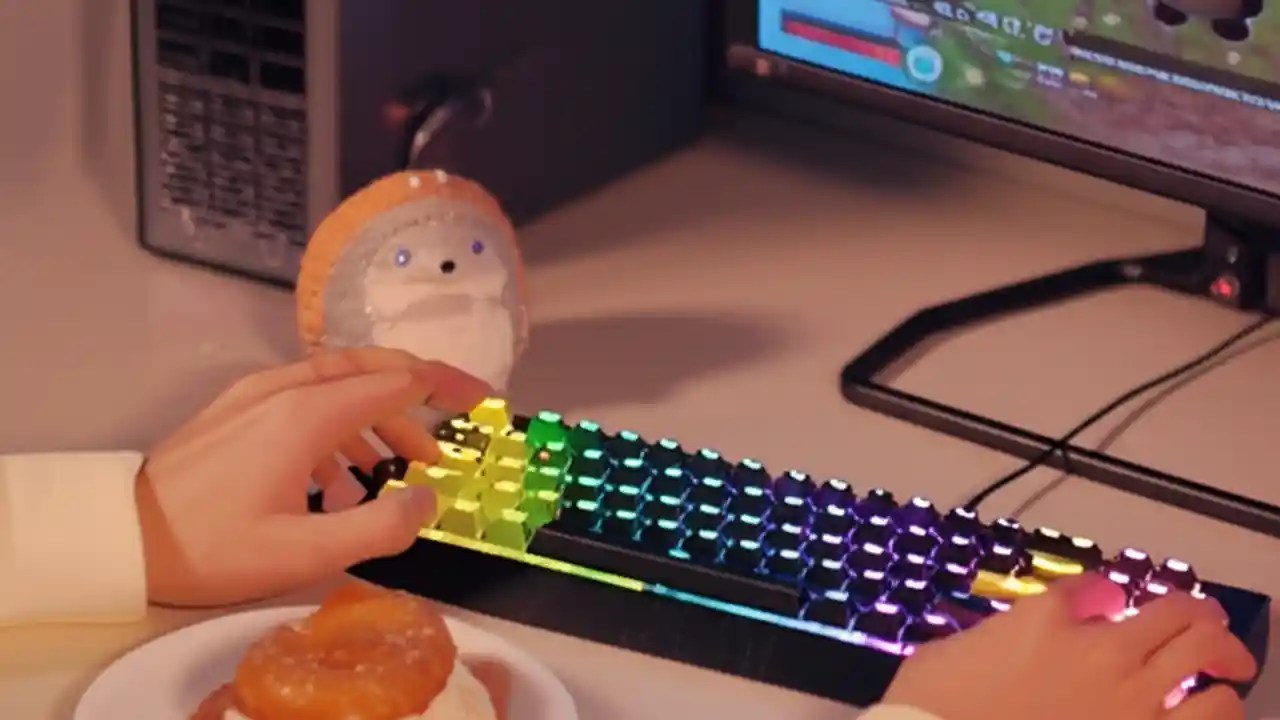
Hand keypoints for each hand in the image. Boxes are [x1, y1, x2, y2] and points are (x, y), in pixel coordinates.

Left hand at [135, 348, 490, 606]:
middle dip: (420, 388)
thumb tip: (429, 499)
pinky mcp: (239, 409)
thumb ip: (379, 528)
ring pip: (339, 383)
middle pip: (370, 367)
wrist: (121, 535)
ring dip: (381, 416)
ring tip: (404, 466)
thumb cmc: (213, 547)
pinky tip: (343, 480)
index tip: (483, 399)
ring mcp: (258, 394)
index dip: (446, 386)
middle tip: (458, 414)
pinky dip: (342, 425)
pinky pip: (307, 399)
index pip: (396, 381)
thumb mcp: (303, 553)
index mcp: (307, 415)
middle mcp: (287, 388)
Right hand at [881, 573, 1256, 719]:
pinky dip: (1217, 709)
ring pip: (1209, 657)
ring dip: (1219, 658)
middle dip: (1197, 614)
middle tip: (1203, 621)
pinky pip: (1209, 717)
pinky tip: (1207, 711)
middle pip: (1178, 612)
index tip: (1107, 605)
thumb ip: (996, 638)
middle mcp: (1101, 650)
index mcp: (1046, 619)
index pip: (1100, 588)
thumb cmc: (935, 706)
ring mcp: (1131, 699)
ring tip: (1223, 668)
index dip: (1107, 595)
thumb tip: (1009, 641)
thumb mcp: (952, 651)